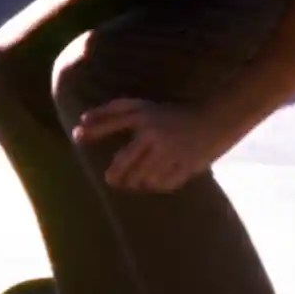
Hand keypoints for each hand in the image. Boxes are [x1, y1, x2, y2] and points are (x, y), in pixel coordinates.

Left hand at [73, 99, 231, 192]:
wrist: (218, 118)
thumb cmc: (174, 114)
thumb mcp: (145, 108)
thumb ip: (114, 113)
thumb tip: (81, 121)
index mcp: (146, 115)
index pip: (111, 122)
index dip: (92, 131)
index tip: (77, 137)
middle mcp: (155, 133)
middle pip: (124, 164)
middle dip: (115, 175)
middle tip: (112, 179)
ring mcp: (171, 151)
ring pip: (142, 178)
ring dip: (135, 182)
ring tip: (132, 182)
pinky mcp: (186, 165)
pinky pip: (163, 184)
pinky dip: (156, 185)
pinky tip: (152, 182)